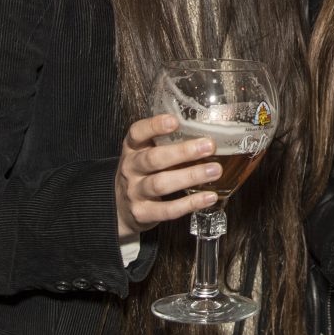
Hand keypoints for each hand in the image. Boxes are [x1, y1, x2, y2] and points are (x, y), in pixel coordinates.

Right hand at [114, 114, 221, 240]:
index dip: (154, 126)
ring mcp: (135, 192)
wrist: (119, 208)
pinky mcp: (142, 213)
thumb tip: (207, 132)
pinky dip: (190, 203)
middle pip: (153, 159)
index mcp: (132, 148)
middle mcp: (130, 168)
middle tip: (209, 146)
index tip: (175, 121)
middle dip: (182, 152)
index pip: (137, 132)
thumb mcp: (145, 153)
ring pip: (161, 184)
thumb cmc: (142, 174)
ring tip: (215, 170)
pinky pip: (168, 209)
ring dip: (190, 176)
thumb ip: (167, 142)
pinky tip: (209, 196)